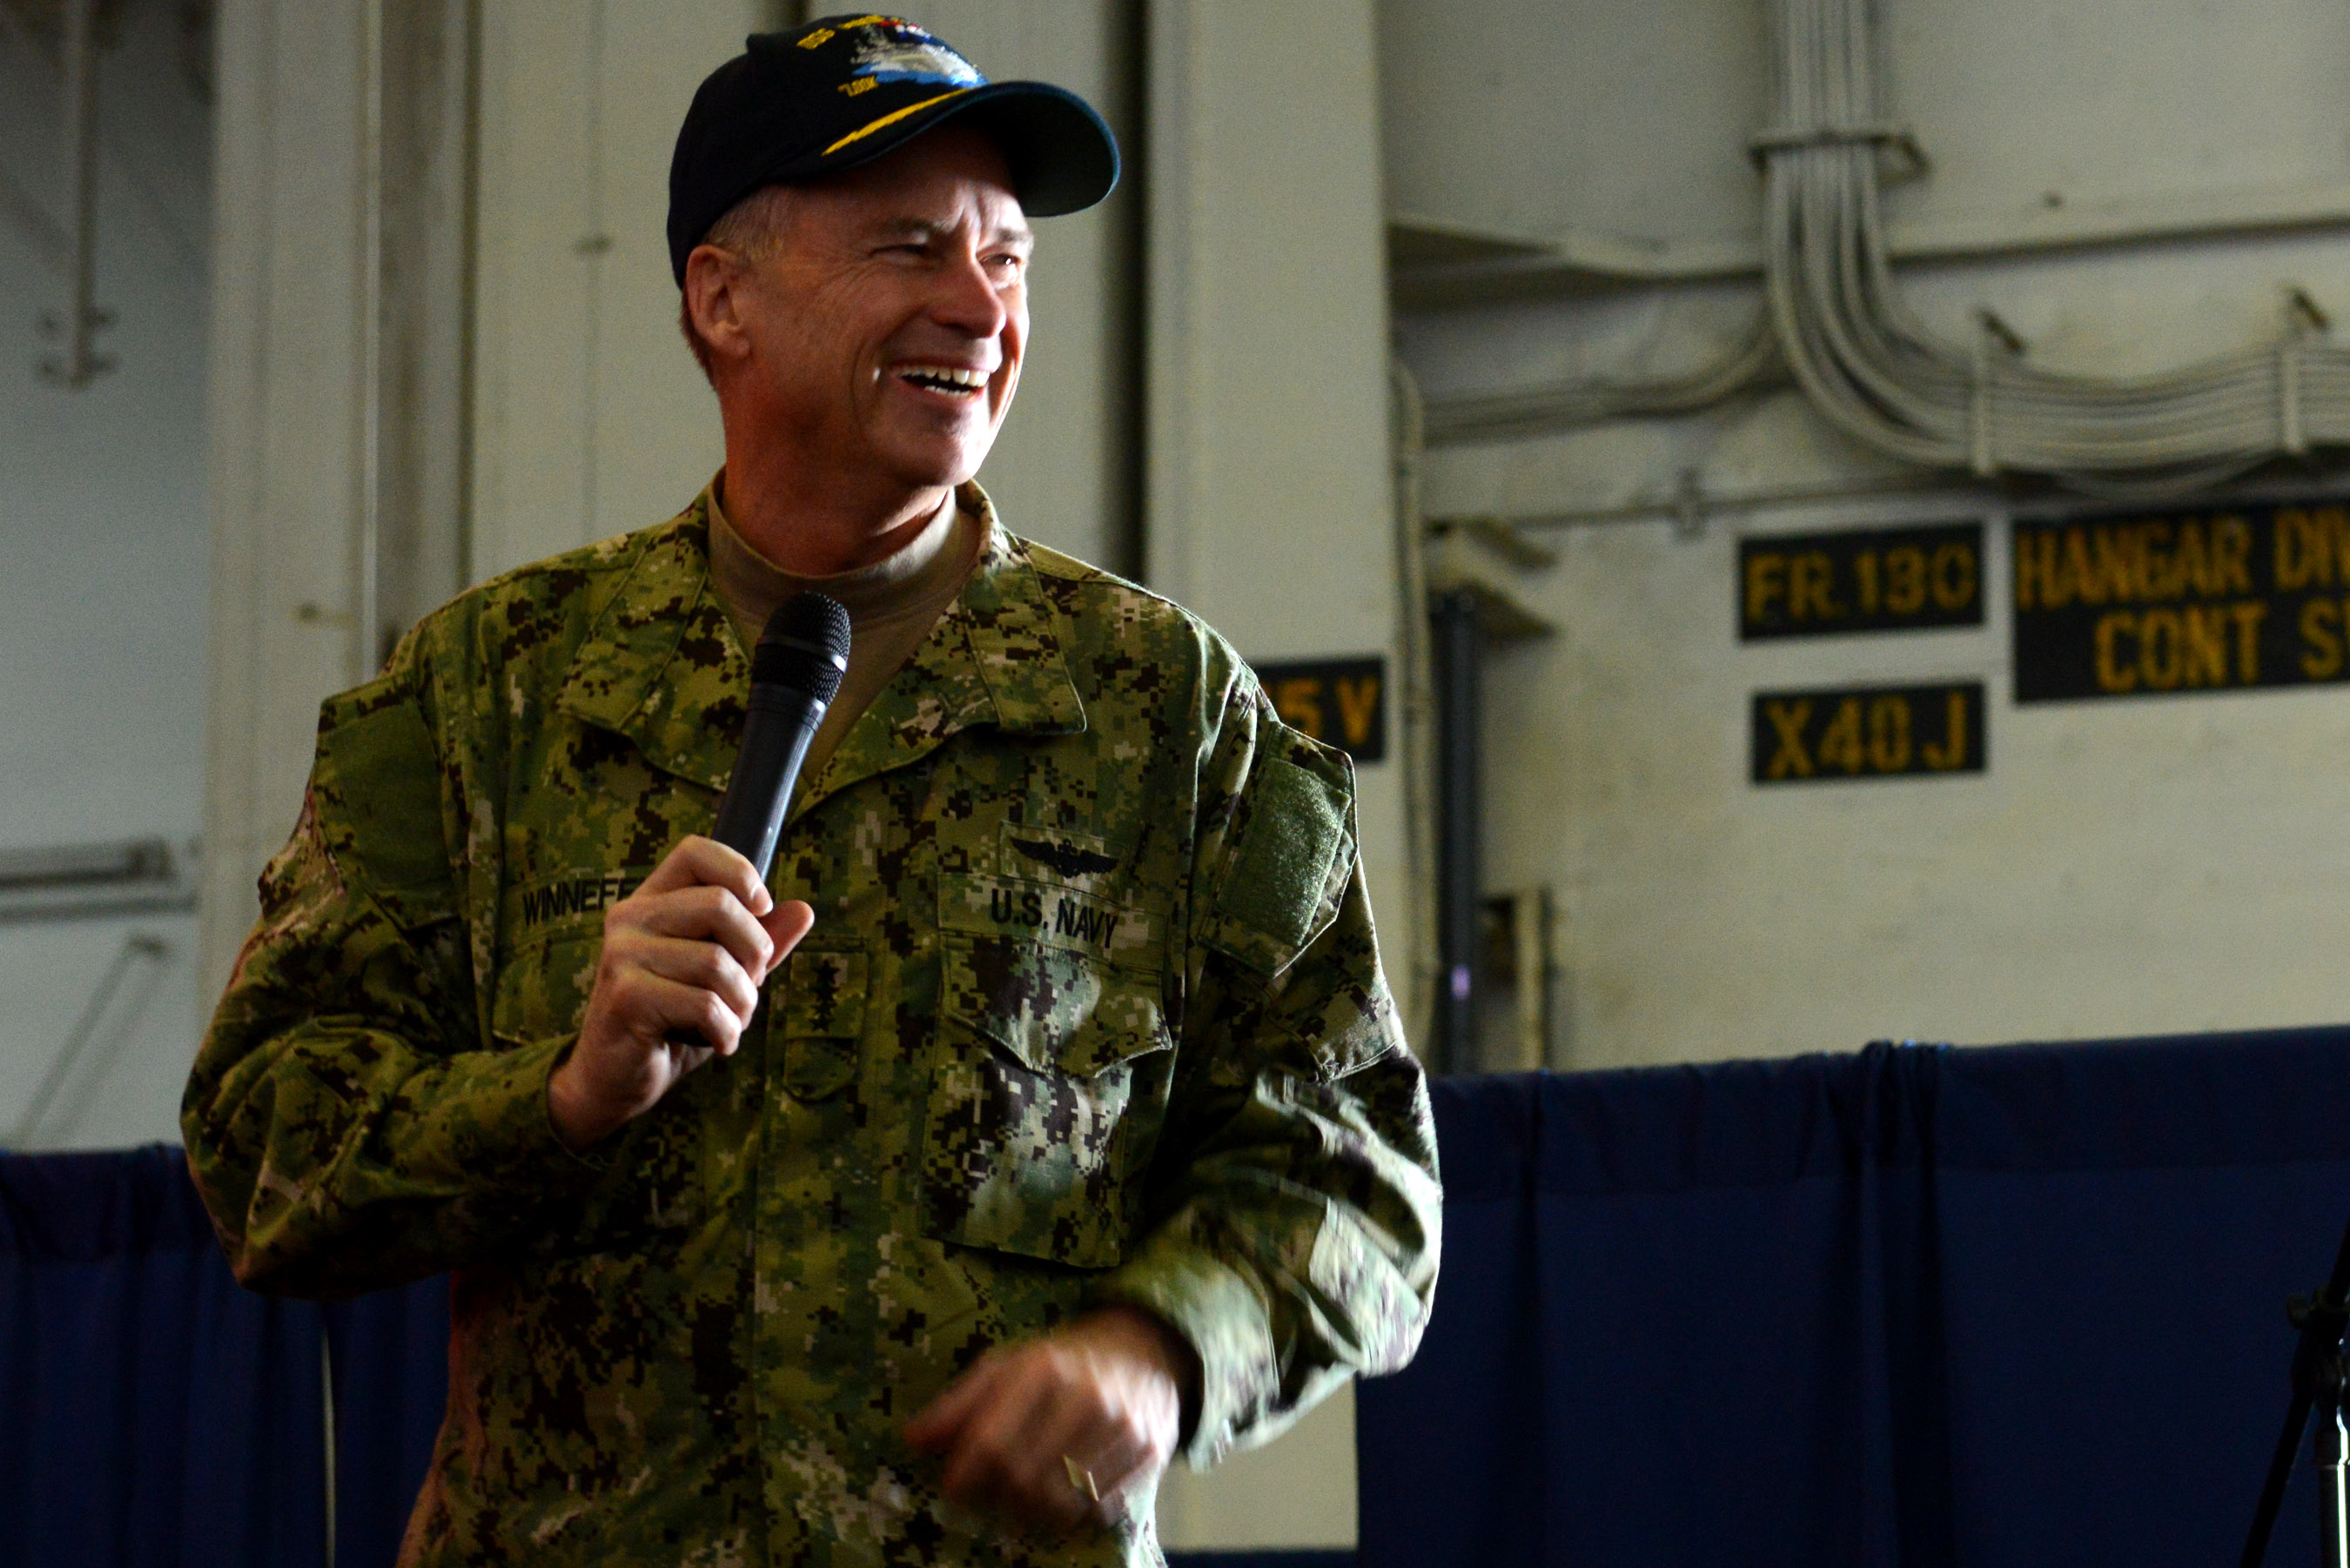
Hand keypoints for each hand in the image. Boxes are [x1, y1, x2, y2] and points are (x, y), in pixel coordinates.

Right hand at [548, 835, 812, 1149]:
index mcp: (652, 901)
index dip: (741, 873)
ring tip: (731, 1022)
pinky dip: (727, 1030)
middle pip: (720, 905)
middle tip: (747, 989)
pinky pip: (704, 1004)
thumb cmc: (672, 1021)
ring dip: (742, 1002)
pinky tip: (720, 1042)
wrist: (616, 1078)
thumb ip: (758, 943)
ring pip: (717, 961)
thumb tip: (803, 910)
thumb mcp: (721, 978)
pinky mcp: (626, 997)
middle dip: (754, 954)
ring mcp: (622, 955)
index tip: (761, 910)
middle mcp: (631, 918)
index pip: (697, 852)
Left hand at [904, 1306, 1199, 1535]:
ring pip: (1063, 1501)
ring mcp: (1124, 1425)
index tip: (952, 1489)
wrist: (1142, 1351)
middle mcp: (1087, 1395)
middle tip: (991, 1495)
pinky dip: (1076, 1511)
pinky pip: (1100, 1508)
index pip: (991, 1443)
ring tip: (1025, 1496)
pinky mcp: (1152, 1452)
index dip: (963, 1477)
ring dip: (1034, 1510)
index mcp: (1042, 1369)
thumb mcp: (1005, 1367)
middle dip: (997, 1497)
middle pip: (1024, 1479)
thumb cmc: (1060, 1364)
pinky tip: (1065, 1492)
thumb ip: (958, 1405)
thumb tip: (910, 1440)